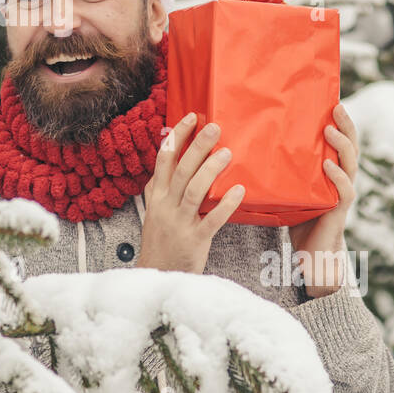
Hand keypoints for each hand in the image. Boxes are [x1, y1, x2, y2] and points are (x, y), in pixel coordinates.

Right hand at [138, 112, 245, 273]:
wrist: (157, 275)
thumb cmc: (161, 239)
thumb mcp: (155, 209)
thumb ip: (162, 186)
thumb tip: (170, 155)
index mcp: (156, 195)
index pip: (164, 159)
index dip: (177, 136)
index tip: (191, 117)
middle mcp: (165, 206)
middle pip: (181, 170)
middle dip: (197, 146)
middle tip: (214, 127)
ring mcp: (179, 223)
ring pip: (194, 190)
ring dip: (211, 170)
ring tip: (227, 153)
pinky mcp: (194, 240)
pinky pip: (212, 219)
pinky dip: (226, 204)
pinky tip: (238, 190)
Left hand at [288, 102, 358, 297]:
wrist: (310, 254)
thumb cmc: (296, 218)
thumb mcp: (288, 188)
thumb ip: (279, 169)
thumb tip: (246, 144)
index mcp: (330, 169)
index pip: (338, 141)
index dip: (339, 121)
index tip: (332, 100)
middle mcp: (340, 178)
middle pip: (350, 147)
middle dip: (346, 126)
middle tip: (336, 107)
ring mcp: (342, 193)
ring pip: (350, 165)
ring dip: (341, 146)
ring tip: (329, 130)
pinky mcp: (338, 211)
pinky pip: (343, 191)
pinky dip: (338, 177)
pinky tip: (328, 166)